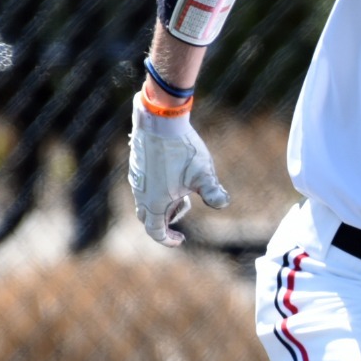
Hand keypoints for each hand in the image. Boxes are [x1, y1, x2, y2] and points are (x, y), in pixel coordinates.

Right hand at [127, 93, 229, 245]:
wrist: (161, 120)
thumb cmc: (183, 149)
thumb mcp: (203, 174)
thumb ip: (213, 193)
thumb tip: (223, 204)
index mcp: (154, 203)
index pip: (155, 232)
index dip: (167, 239)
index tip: (181, 239)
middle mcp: (140, 194)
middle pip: (148, 218)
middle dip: (166, 221)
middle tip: (185, 208)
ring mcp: (136, 179)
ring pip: (145, 201)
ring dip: (162, 203)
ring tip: (182, 188)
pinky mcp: (136, 165)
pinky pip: (143, 186)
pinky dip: (156, 189)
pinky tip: (173, 174)